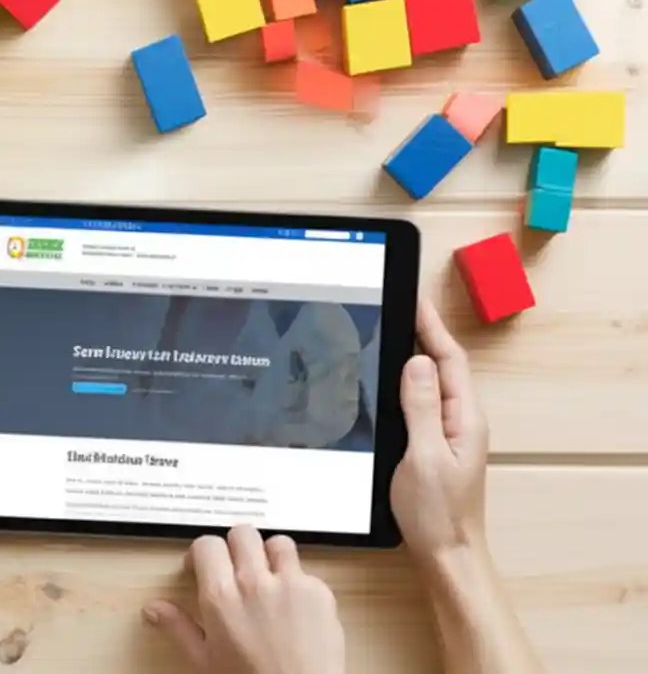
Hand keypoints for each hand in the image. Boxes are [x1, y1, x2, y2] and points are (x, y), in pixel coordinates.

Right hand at [143, 526, 344, 673]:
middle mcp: (254, 582)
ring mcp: (291, 583)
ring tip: (268, 578)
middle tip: (235, 568)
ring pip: (278, 543)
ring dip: (270, 555)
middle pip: (242, 533)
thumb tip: (152, 608)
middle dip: (235, 547)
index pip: (207, 544)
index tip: (204, 566)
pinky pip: (306, 572)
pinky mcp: (320, 592)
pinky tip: (294, 608)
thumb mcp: (204, 660)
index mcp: (220, 596)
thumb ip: (177, 627)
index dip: (203, 553)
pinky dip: (298, 583)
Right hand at [391, 299, 488, 561]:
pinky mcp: (435, 445)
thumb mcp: (424, 455)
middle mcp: (461, 420)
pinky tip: (388, 382)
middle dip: (422, 333)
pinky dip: (405, 385)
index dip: (430, 326)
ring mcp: (449, 433)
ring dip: (413, 356)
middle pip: (442, 365)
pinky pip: (422, 404)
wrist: (446, 554)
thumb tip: (417, 362)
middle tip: (397, 306)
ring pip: (431, 384)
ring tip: (390, 332)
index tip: (413, 298)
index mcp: (463, 417)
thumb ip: (421, 407)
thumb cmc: (437, 513)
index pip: (448, 359)